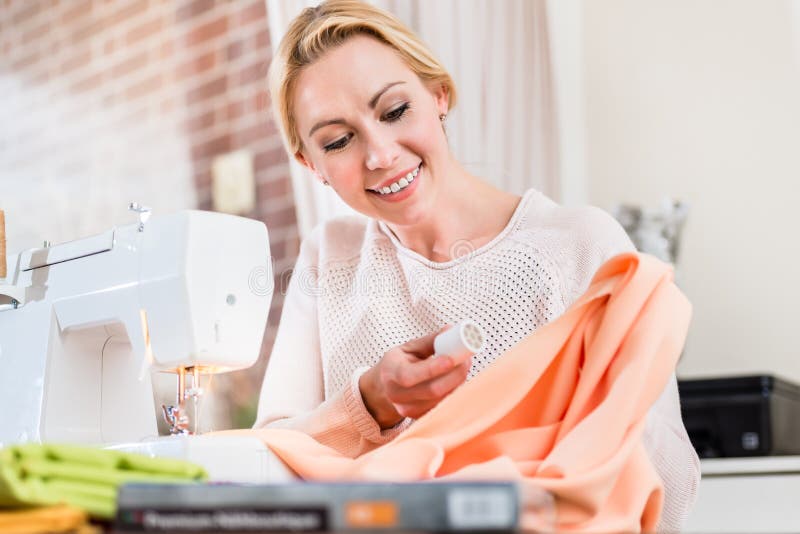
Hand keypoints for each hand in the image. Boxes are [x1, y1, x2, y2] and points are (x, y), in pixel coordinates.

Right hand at [358, 325, 472, 428]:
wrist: (384, 389)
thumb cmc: (398, 363)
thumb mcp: (408, 348)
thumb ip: (430, 341)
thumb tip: (451, 330)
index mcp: (391, 373)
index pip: (410, 375)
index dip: (433, 369)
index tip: (452, 359)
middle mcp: (397, 395)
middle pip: (432, 390)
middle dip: (454, 374)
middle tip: (466, 359)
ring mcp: (408, 409)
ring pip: (441, 399)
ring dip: (457, 382)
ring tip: (463, 366)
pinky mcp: (419, 417)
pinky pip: (442, 405)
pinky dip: (453, 391)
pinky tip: (455, 379)